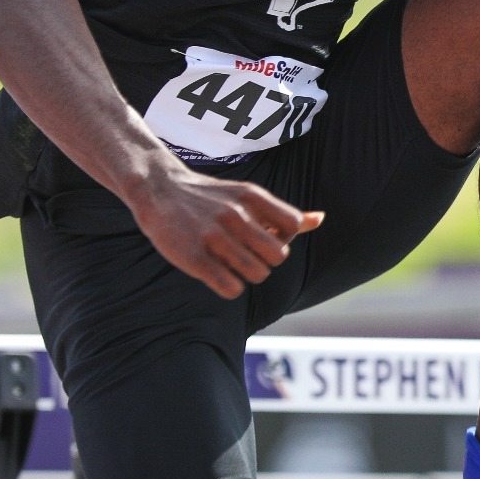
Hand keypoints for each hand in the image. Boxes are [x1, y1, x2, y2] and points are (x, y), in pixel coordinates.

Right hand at [130, 169, 324, 298]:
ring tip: (231, 264)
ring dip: (248, 275)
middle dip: (267, 260)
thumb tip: (320, 219)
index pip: (293, 224)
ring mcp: (214, 237)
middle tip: (248, 254)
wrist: (159, 189)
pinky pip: (232, 289)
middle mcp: (235, 214)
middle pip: (279, 255)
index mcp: (251, 196)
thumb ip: (282, 213)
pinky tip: (218, 275)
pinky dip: (230, 287)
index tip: (265, 236)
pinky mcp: (194, 259)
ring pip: (258, 274)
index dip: (284, 236)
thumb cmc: (210, 198)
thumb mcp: (248, 196)